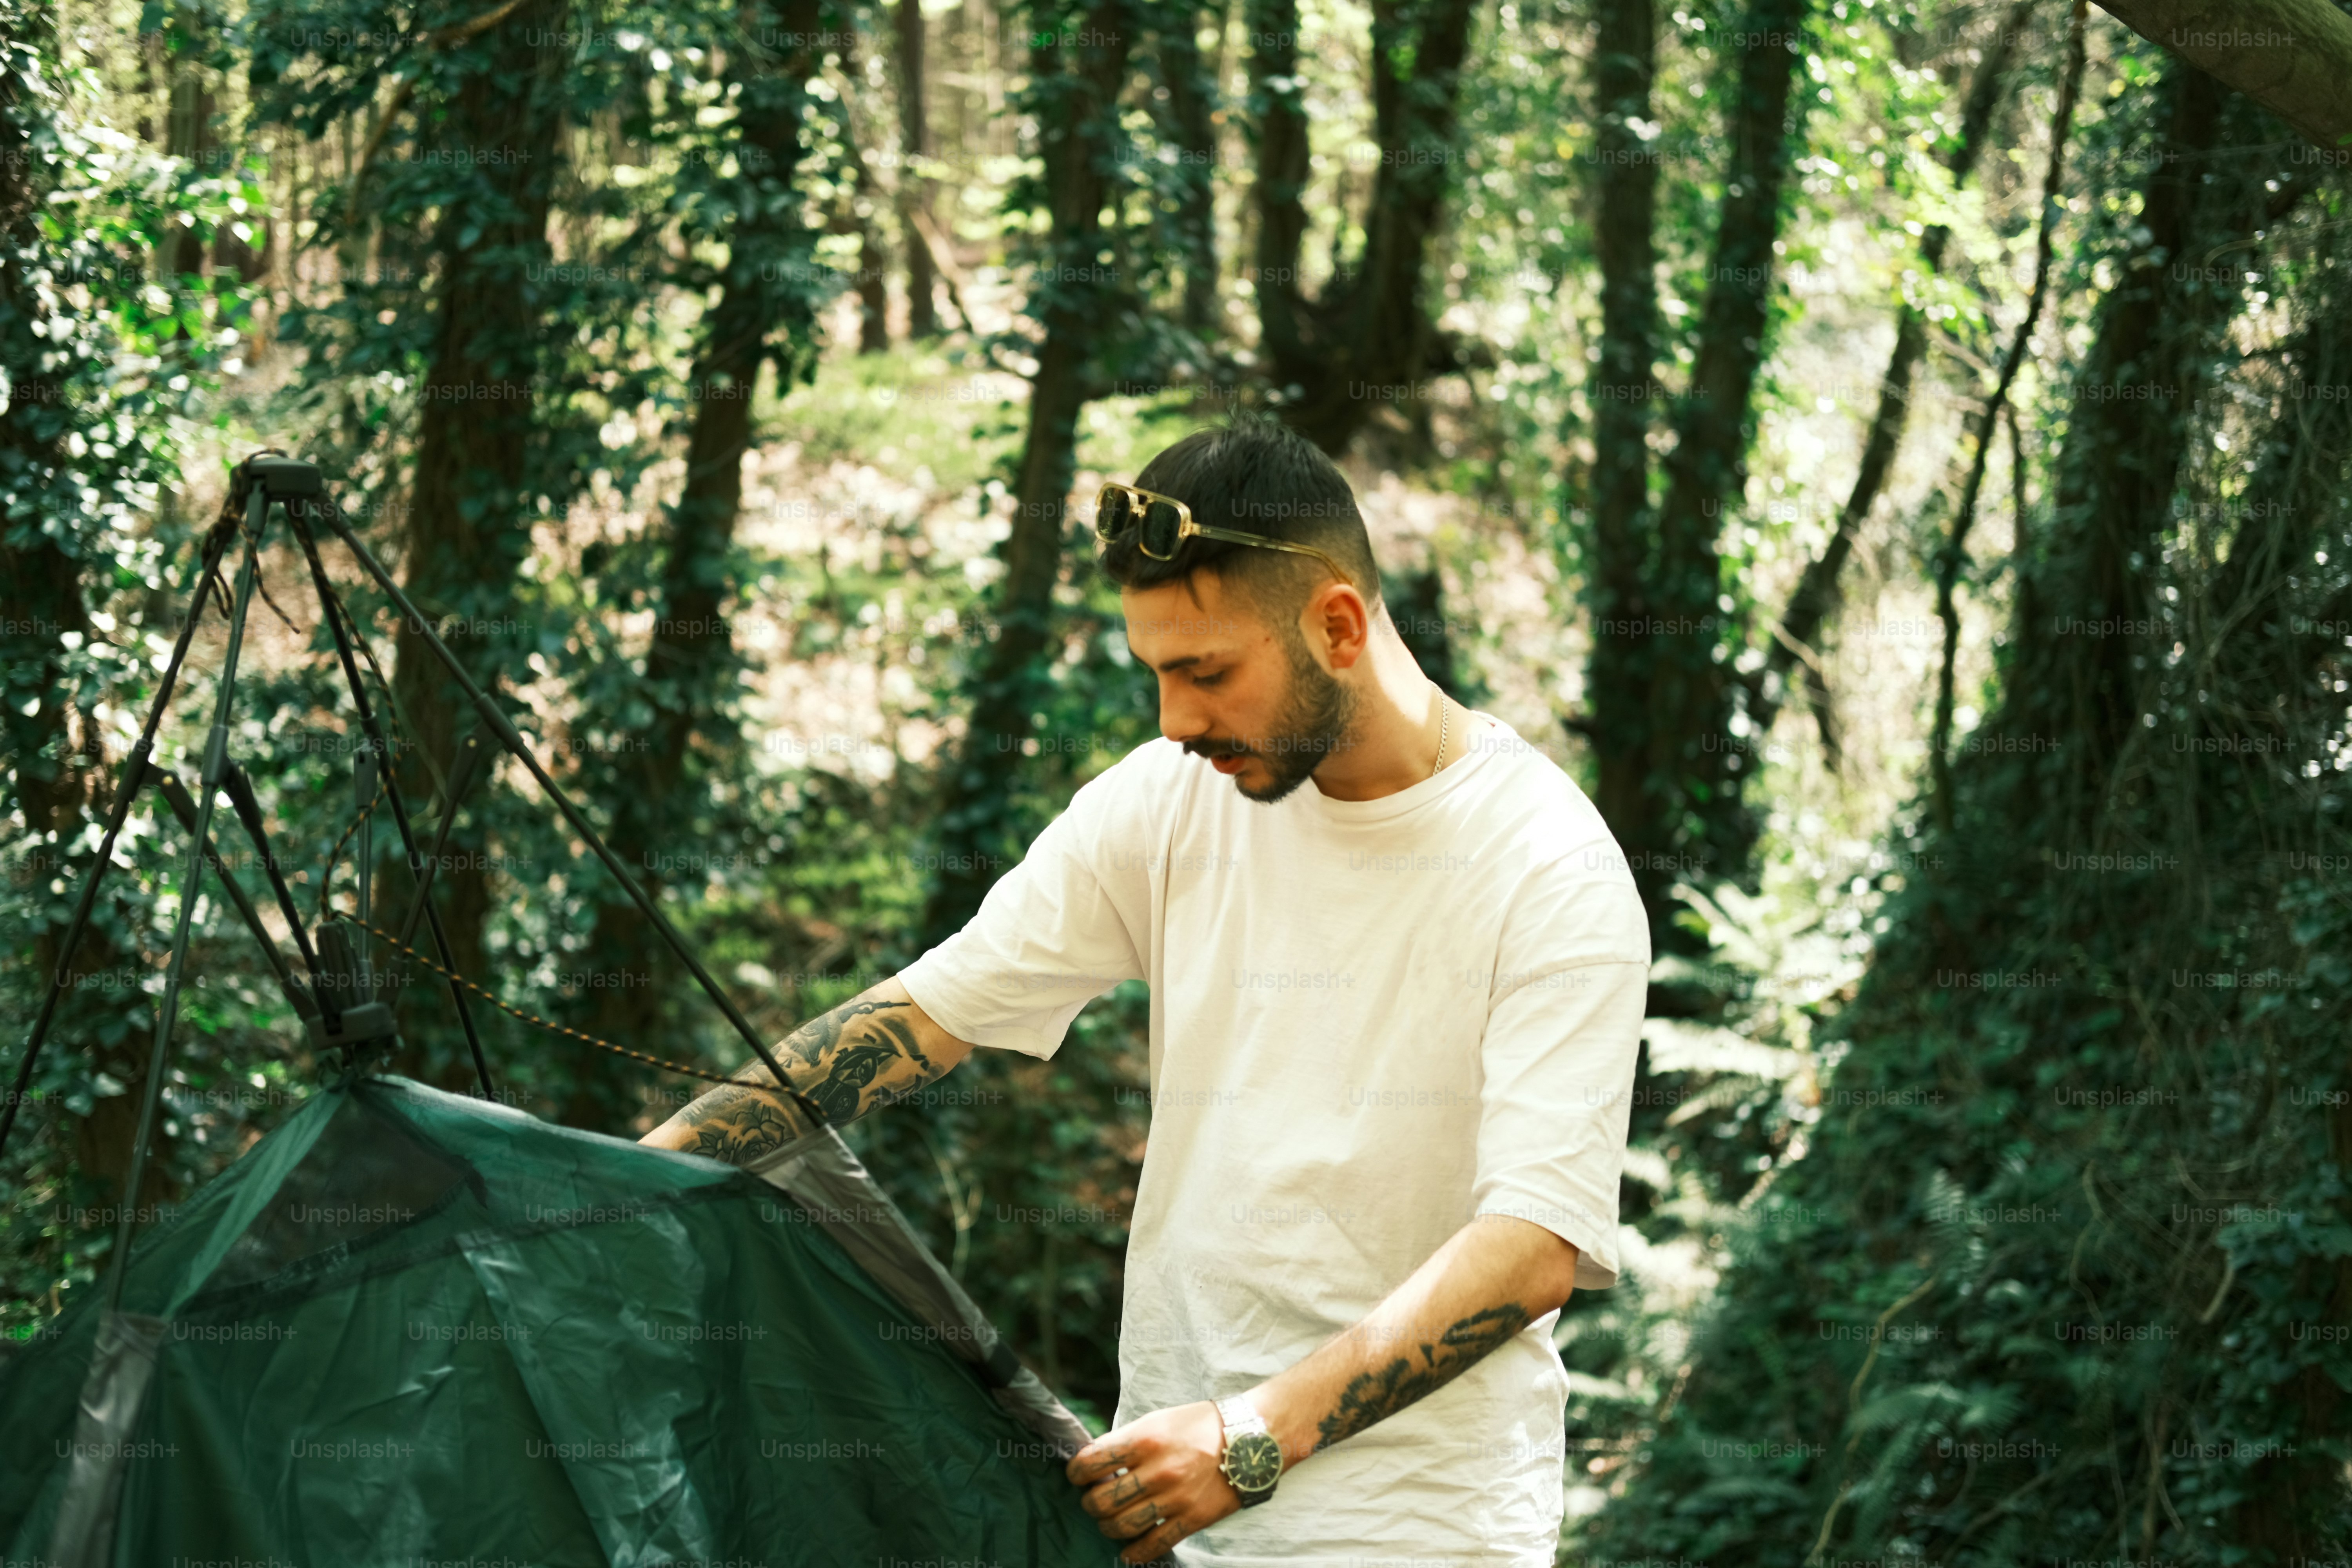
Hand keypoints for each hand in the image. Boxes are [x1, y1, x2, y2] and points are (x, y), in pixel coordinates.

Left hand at [1066, 1400, 1241, 1563]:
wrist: (1249, 1440)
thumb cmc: (1198, 1426)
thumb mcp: (1158, 1421)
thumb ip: (1126, 1441)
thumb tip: (1095, 1461)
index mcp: (1145, 1439)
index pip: (1092, 1462)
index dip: (1076, 1472)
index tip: (1077, 1476)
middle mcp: (1158, 1470)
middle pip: (1102, 1500)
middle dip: (1090, 1503)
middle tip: (1094, 1500)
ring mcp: (1175, 1498)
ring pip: (1122, 1526)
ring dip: (1107, 1527)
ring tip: (1109, 1521)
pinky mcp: (1192, 1519)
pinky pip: (1154, 1545)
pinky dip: (1134, 1553)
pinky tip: (1127, 1551)